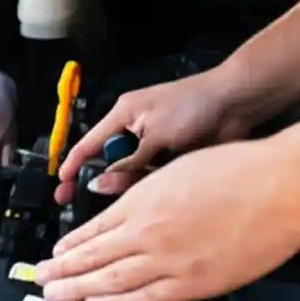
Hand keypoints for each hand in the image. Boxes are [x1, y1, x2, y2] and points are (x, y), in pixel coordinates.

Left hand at [36, 140, 299, 300]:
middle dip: (62, 269)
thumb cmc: (239, 170)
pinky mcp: (192, 283)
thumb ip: (151, 191)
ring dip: (78, 289)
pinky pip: (144, 299)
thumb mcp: (180, 168)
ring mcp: (168, 260)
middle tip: (40, 279)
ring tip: (55, 295)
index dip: (71, 244)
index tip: (55, 253)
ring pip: (109, 280)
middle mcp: (148, 232)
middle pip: (92, 256)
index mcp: (143, 201)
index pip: (94, 229)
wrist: (279, 187)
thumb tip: (134, 207)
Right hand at [55, 68, 253, 204]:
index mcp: (123, 114)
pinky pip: (155, 175)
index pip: (88, 144)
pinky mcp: (173, 154)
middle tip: (97, 197)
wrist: (237, 103)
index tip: (62, 188)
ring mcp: (155, 142)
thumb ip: (128, 163)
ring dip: (136, 180)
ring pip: (134, 172)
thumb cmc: (194, 105)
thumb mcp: (154, 136)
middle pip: (111, 162)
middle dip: (108, 178)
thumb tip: (101, 183)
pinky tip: (162, 183)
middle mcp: (136, 128)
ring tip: (146, 182)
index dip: (73, 166)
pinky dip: (155, 181)